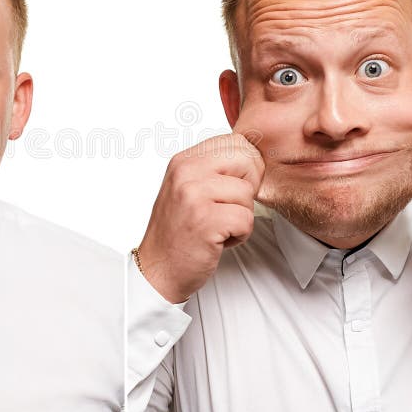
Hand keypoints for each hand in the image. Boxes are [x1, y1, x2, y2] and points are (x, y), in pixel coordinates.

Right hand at [137, 133, 264, 303]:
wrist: (158, 269)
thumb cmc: (177, 232)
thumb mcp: (187, 188)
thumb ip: (213, 168)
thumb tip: (253, 155)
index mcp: (183, 161)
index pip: (234, 141)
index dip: (247, 165)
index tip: (234, 187)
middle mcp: (186, 173)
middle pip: (247, 160)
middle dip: (250, 186)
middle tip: (231, 207)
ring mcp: (194, 195)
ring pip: (248, 192)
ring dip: (242, 215)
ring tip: (219, 226)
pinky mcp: (205, 220)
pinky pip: (246, 218)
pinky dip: (240, 234)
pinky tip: (220, 239)